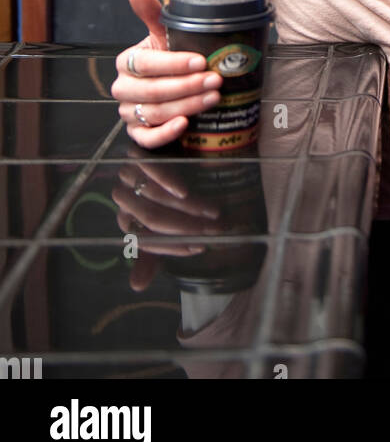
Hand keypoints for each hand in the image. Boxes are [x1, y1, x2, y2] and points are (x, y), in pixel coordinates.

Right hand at [111, 0, 222, 148]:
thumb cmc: (170, 54)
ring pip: (155, 113)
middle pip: (152, 91)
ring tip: (213, 97)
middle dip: (187, 86)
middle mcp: (124, 89)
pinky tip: (184, 124)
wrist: (176, 77)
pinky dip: (165, 134)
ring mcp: (129, 113)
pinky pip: (147, 138)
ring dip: (186, 106)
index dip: (173, 64)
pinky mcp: (139, 133)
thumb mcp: (164, 33)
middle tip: (215, 80)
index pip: (146, 64)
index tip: (200, 61)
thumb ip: (151, 12)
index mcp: (126, 62)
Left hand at [112, 158, 223, 290]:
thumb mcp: (160, 224)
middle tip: (214, 230)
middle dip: (185, 227)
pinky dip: (168, 184)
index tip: (200, 247)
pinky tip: (185, 192)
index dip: (172, 245)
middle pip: (152, 218)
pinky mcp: (137, 154)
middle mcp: (123, 200)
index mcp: (127, 222)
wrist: (163, 155)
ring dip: (185, 207)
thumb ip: (154, 250)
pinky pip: (150, 172)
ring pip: (153, 197)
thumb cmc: (165, 196)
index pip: (147, 241)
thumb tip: (136, 287)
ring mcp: (128, 175)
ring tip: (212, 211)